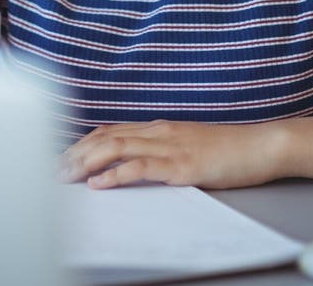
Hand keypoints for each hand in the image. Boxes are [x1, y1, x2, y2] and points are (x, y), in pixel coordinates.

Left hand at [60, 119, 284, 189]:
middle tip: (52, 170)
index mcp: (159, 127)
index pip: (109, 131)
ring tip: (65, 176)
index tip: (60, 157)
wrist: (261, 145)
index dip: (81, 143)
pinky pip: (142, 168)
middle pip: (106, 138)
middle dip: (75, 154)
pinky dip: (116, 175)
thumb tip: (133, 157)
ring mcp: (170, 147)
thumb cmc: (227, 149)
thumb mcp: (187, 143)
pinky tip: (99, 184)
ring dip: (86, 163)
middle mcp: (159, 132)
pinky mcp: (182, 166)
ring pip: (117, 148)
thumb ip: (161, 147)